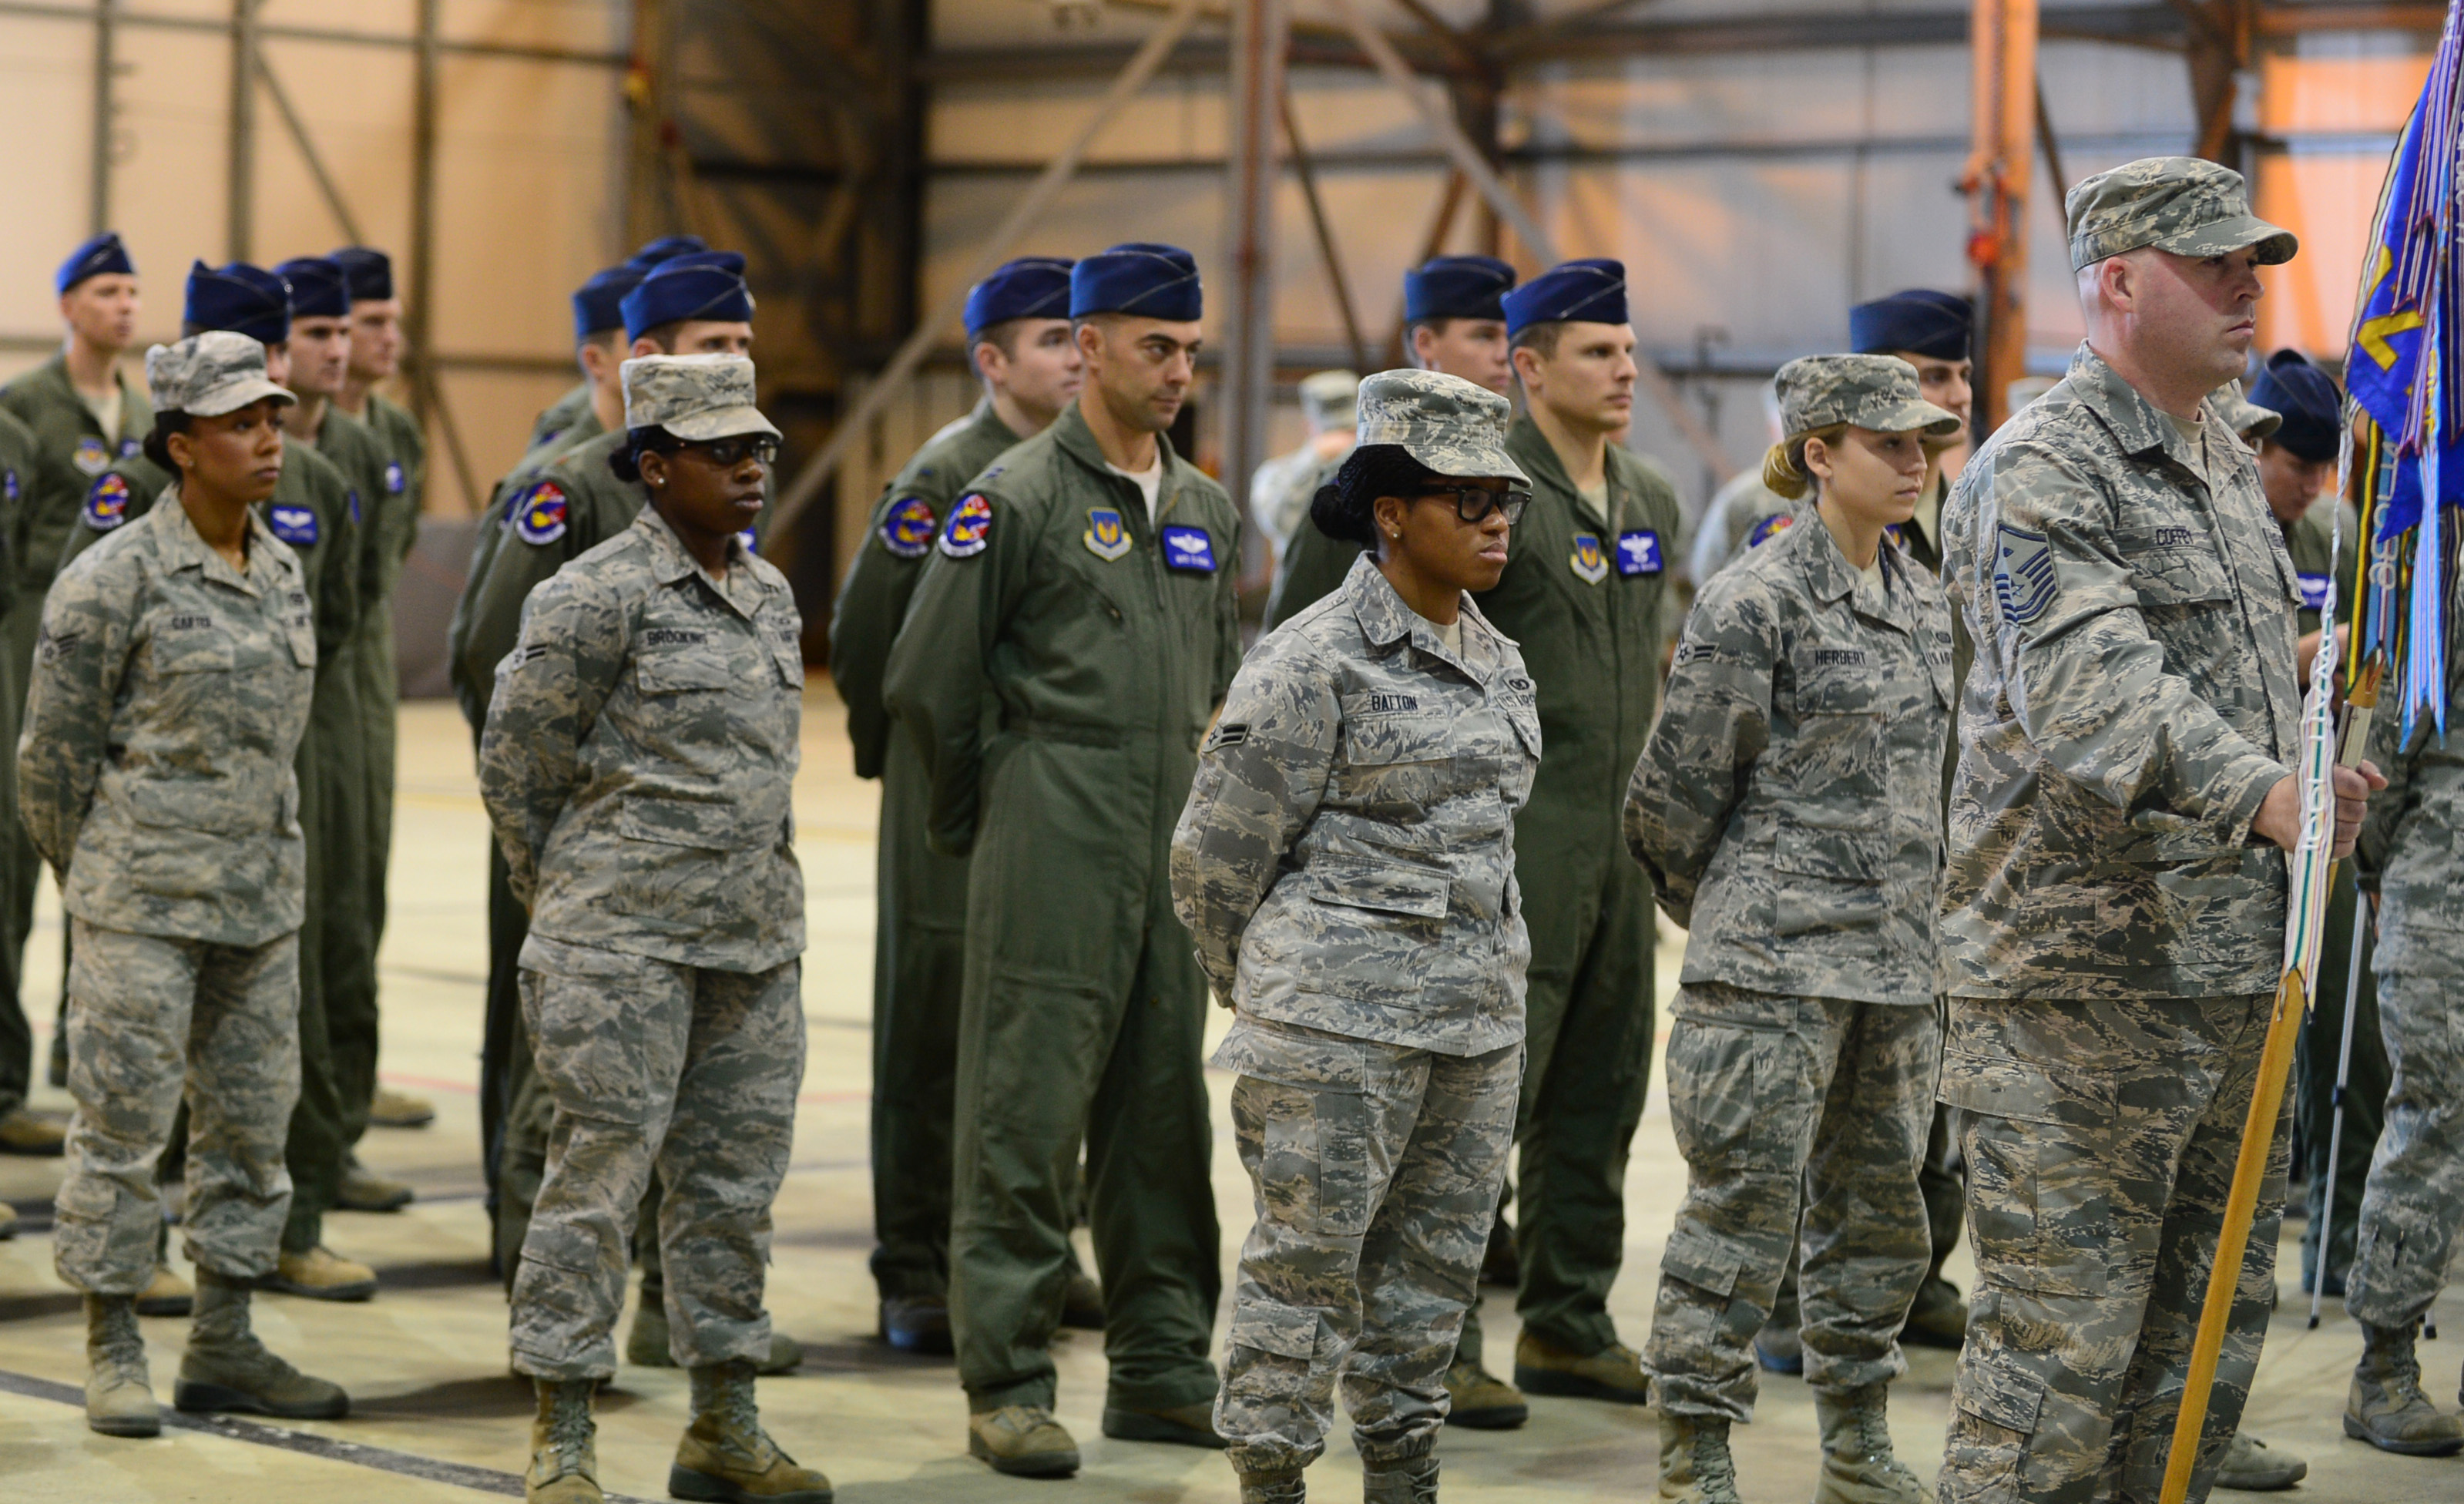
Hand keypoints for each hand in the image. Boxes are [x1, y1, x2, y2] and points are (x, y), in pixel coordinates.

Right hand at [2253, 761, 2386, 855]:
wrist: (2269, 806)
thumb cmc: (2308, 787)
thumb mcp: (2330, 771)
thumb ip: (2361, 772)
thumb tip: (2382, 783)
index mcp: (2319, 778)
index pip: (2357, 787)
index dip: (2360, 790)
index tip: (2350, 790)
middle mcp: (2313, 801)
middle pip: (2358, 811)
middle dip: (2355, 809)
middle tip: (2342, 807)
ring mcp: (2309, 824)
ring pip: (2352, 831)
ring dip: (2350, 827)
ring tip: (2337, 821)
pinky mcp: (2306, 844)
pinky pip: (2343, 848)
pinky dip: (2343, 843)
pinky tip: (2333, 834)